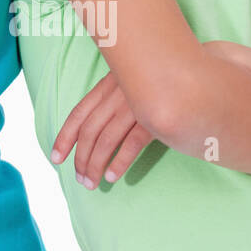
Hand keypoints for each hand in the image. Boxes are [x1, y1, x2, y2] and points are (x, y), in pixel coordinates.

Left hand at [50, 69, 153, 187]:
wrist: (195, 67)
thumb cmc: (161, 76)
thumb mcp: (130, 79)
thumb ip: (113, 96)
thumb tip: (95, 122)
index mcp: (108, 84)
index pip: (79, 114)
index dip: (65, 137)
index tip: (56, 158)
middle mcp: (118, 94)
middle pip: (90, 131)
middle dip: (81, 158)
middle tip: (80, 179)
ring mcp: (136, 105)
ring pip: (107, 140)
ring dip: (96, 165)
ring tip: (92, 183)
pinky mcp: (155, 117)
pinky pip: (132, 144)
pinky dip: (120, 162)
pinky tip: (112, 176)